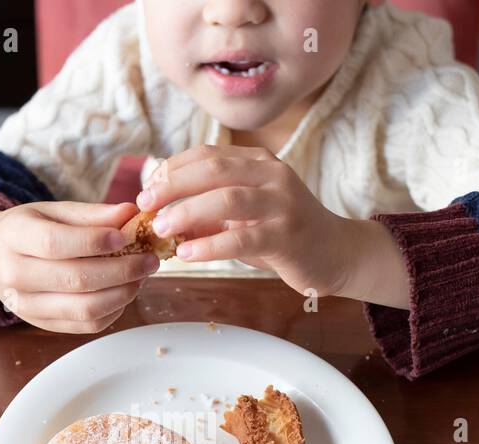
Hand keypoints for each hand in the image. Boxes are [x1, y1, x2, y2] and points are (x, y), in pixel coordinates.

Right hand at [0, 201, 159, 332]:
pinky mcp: (43, 324)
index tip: (124, 237)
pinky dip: (114, 310)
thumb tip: (129, 213)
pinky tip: (124, 292)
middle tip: (148, 260)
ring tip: (141, 277)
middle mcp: (13, 274)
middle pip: (74, 280)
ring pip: (84, 309)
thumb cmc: (34, 229)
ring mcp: (26, 305)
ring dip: (122, 294)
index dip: (93, 242)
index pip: (55, 243)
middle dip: (121, 271)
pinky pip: (87, 325)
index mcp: (14, 237)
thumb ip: (92, 214)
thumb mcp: (55, 212)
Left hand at [135, 145, 354, 296]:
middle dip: (172, 185)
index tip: (148, 187)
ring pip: (226, 199)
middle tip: (144, 205)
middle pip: (213, 169)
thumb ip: (209, 214)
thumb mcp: (244, 217)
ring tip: (160, 229)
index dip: (173, 168)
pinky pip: (242, 237)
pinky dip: (209, 246)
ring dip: (187, 212)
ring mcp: (282, 203)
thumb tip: (161, 217)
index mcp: (258, 163)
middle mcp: (272, 175)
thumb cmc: (282, 235)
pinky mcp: (287, 235)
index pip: (208, 154)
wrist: (334, 254)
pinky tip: (186, 254)